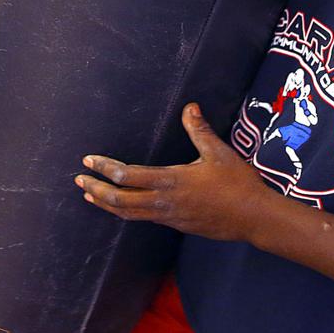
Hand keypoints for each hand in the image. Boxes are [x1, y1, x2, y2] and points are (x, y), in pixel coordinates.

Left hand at [77, 104, 285, 243]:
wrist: (254, 218)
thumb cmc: (238, 184)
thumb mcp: (219, 152)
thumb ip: (199, 130)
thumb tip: (189, 107)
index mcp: (172, 181)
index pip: (128, 176)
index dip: (105, 168)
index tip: (89, 161)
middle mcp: (165, 202)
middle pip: (120, 200)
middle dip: (96, 190)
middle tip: (79, 181)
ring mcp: (168, 216)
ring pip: (128, 214)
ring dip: (106, 204)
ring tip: (89, 196)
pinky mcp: (175, 224)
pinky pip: (142, 219)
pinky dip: (125, 212)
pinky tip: (120, 207)